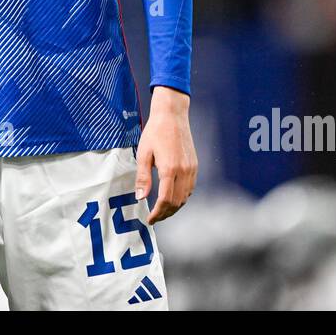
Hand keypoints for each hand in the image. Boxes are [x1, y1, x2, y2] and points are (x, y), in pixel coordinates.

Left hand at [135, 86, 196, 224]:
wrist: (172, 115)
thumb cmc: (155, 132)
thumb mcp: (143, 154)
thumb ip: (143, 177)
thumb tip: (140, 198)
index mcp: (169, 169)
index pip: (165, 200)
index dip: (157, 213)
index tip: (150, 219)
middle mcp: (184, 171)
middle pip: (177, 202)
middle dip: (166, 214)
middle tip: (155, 218)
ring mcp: (191, 169)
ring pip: (186, 197)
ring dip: (175, 207)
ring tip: (162, 210)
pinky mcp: (194, 165)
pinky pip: (190, 188)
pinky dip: (182, 197)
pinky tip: (173, 197)